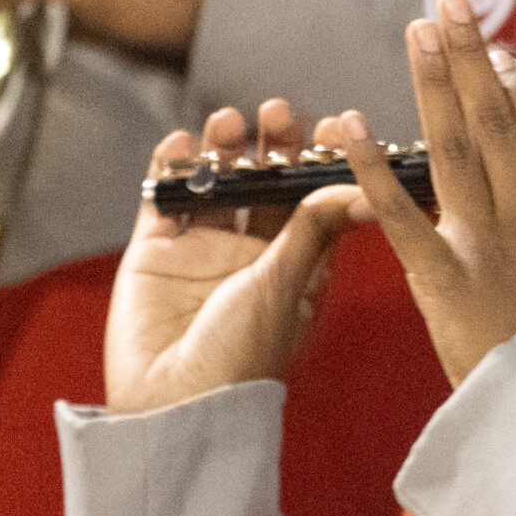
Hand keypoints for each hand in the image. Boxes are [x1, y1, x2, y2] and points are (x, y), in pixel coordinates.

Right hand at [105, 100, 362, 412]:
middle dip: (272, 146)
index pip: (315, 203)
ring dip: (223, 149)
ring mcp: (202, 252)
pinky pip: (165, 197)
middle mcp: (252, 257)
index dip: (322, 164)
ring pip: (216, 184)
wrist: (173, 403)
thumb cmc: (241, 356)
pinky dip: (173, 167)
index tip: (331, 126)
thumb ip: (311, 229)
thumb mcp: (285, 284)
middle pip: (266, 185)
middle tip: (277, 112)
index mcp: (296, 270)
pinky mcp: (156, 253)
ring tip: (228, 122)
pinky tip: (183, 143)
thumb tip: (359, 186)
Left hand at [336, 0, 515, 387]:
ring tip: (419, 32)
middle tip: (452, 6)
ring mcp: (485, 244)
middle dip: (474, 60)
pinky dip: (373, 167)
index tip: (502, 53)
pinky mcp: (444, 276)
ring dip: (436, 84)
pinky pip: (402, 215)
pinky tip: (351, 125)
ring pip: (458, 149)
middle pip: (497, 125)